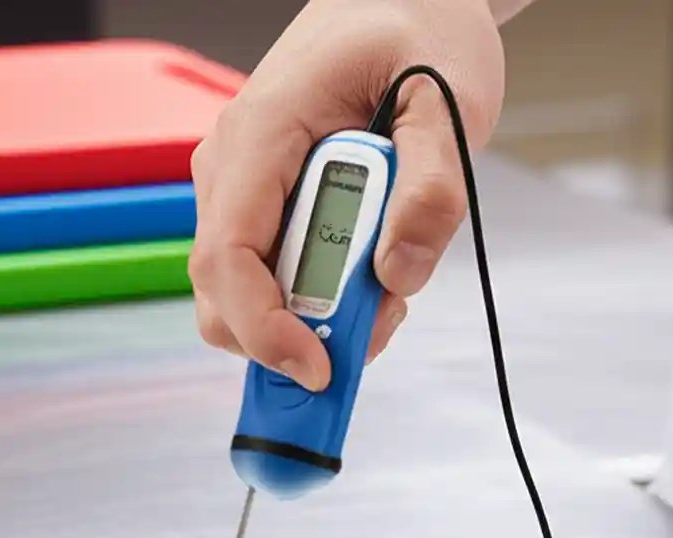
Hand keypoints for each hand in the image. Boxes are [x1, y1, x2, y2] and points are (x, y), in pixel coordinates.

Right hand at [188, 0, 504, 389]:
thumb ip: (431, 189)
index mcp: (261, 133)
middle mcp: (234, 164)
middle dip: (288, 336)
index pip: (228, 257)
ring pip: (246, 287)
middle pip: (223, 290)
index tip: (317, 369)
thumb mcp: (449, 99)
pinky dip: (315, 296)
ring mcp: (244, 184)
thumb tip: (397, 274)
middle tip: (370, 334)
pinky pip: (271, 268)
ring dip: (309, 318)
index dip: (262, 328)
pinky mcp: (266, 199)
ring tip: (385, 294)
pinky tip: (371, 276)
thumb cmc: (417, 26)